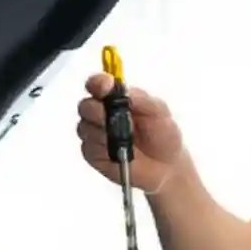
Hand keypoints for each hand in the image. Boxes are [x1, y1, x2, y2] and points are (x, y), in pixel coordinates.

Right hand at [77, 73, 186, 193]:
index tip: (105, 87)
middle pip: (85, 106)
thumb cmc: (163, 135)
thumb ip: (141, 99)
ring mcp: (95, 133)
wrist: (166, 167)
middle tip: (115, 119)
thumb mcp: (159, 111)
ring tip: (125, 140)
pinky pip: (88, 148)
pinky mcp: (92, 153)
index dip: (98, 83)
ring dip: (103, 133)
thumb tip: (124, 91)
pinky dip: (102, 149)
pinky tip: (118, 151)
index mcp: (116, 97)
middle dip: (98, 111)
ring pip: (84, 127)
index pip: (98, 84)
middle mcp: (101, 112)